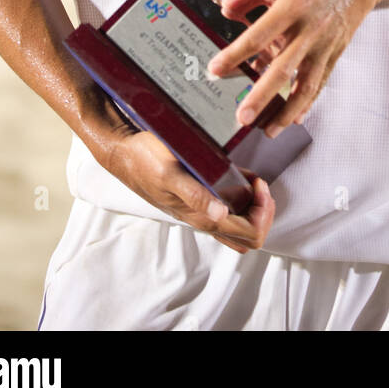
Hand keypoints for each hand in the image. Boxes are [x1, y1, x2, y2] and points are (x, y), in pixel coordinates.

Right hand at [102, 126, 274, 253]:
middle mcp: (205, 218)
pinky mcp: (200, 196)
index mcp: (201, 217)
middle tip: (259, 184)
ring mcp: (203, 209)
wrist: (125, 152)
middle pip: (250, 234)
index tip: (258, 185)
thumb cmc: (145, 161)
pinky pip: (229, 206)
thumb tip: (220, 214)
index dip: (262, 212)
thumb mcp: (170, 174)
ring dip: (255, 205)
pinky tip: (242, 174)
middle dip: (263, 211)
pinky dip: (244, 194)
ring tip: (253, 180)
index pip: (249, 234)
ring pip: (241, 223)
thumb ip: (194, 195)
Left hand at [205, 0, 388, 134]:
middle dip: (261, 96)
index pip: (259, 35)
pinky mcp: (336, 50)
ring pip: (305, 84)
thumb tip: (228, 5)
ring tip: (268, 129)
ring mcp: (326, 43)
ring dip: (286, 109)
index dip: (235, 54)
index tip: (216, 69)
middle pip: (283, 69)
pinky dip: (308, 101)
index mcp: (294, 3)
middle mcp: (311, 28)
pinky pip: (321, 81)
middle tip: (242, 116)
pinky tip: (295, 117)